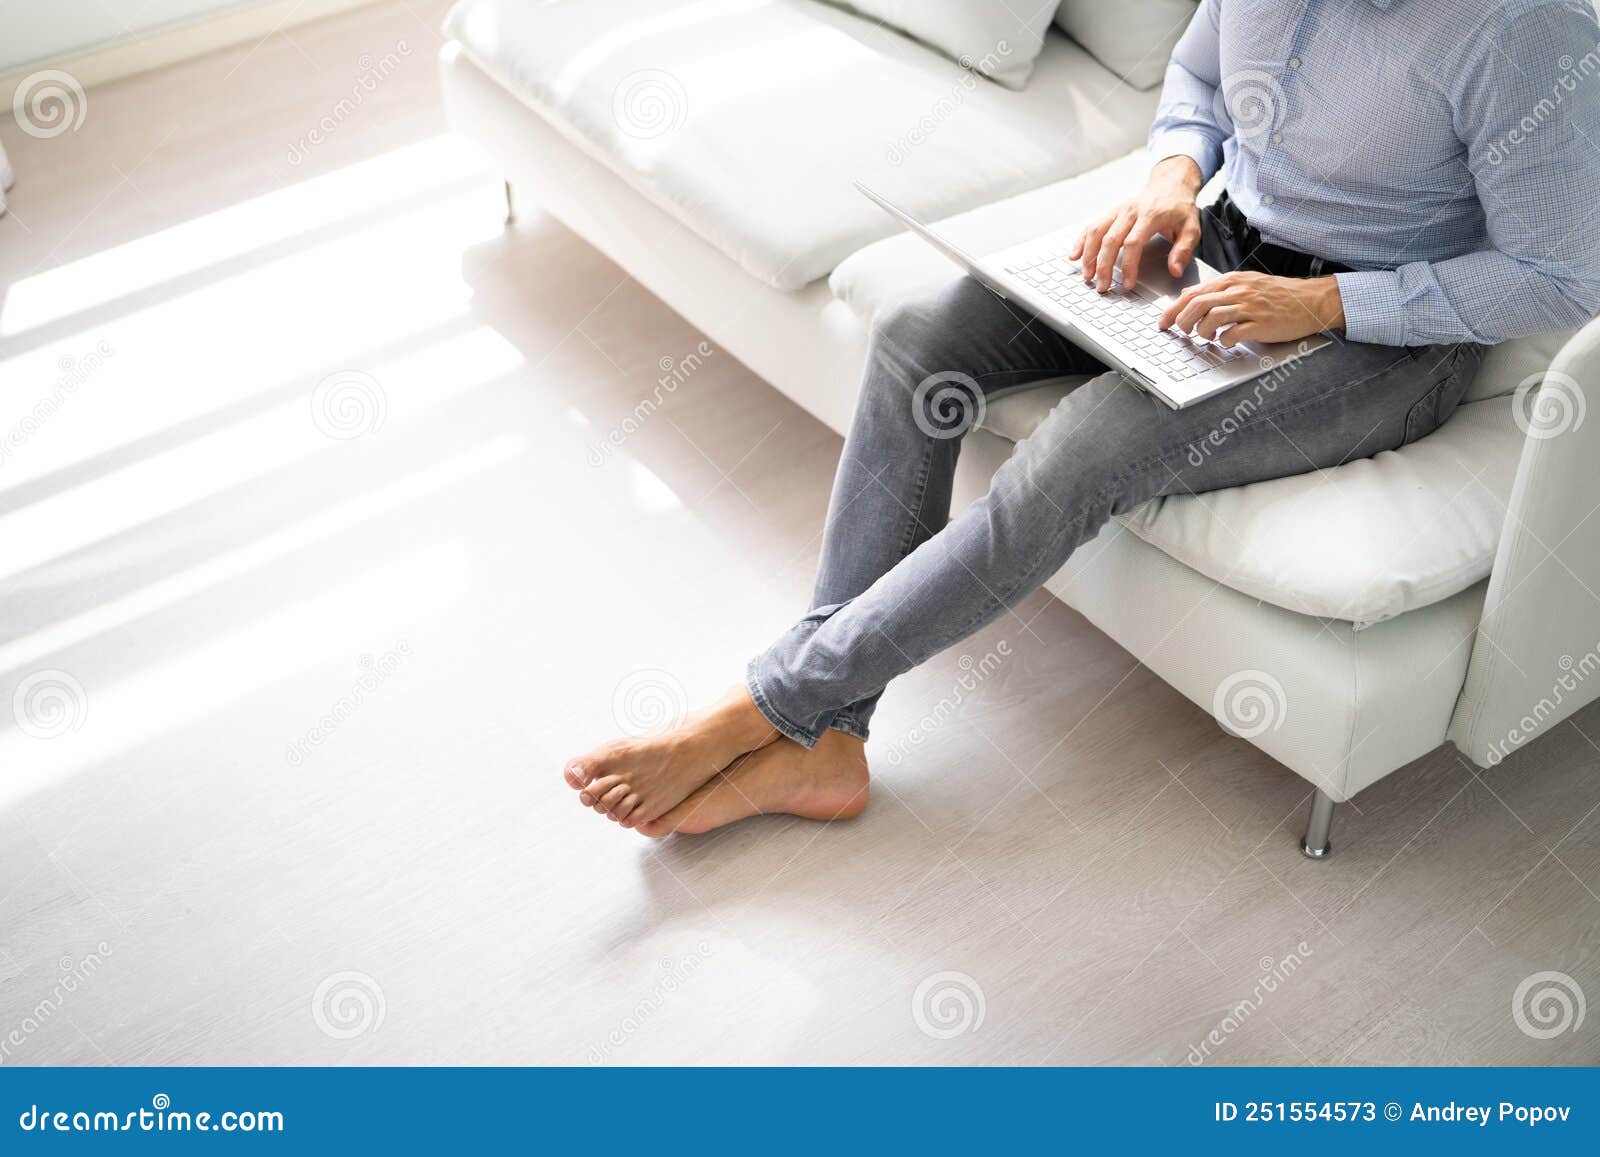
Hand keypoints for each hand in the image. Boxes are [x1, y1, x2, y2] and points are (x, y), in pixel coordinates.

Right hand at [1069, 155, 1202, 292]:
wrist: (1171, 182)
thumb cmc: (1180, 207)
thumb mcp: (1191, 227)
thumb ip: (1183, 250)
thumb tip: (1174, 271)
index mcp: (1150, 215)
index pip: (1133, 242)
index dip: (1128, 265)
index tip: (1128, 283)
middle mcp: (1130, 211)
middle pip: (1110, 240)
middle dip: (1103, 266)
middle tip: (1102, 286)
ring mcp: (1118, 211)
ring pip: (1097, 232)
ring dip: (1089, 256)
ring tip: (1087, 276)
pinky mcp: (1111, 212)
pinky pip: (1092, 226)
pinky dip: (1081, 241)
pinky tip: (1074, 255)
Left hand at [1158, 272, 1345, 346]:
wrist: (1310, 300)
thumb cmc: (1277, 295)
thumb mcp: (1245, 284)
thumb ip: (1217, 290)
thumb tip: (1187, 297)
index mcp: (1232, 281)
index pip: (1193, 293)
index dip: (1173, 310)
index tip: (1163, 323)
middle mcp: (1239, 291)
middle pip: (1198, 304)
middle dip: (1182, 321)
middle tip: (1182, 332)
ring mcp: (1250, 307)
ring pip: (1212, 317)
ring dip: (1202, 331)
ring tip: (1205, 337)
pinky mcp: (1261, 324)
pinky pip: (1234, 333)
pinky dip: (1224, 340)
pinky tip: (1226, 342)